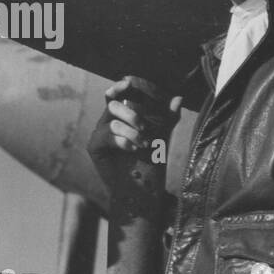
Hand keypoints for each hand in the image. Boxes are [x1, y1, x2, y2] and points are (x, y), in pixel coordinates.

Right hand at [88, 76, 178, 190]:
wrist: (141, 189)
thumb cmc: (150, 162)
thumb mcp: (162, 137)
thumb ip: (168, 118)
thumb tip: (178, 98)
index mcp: (121, 116)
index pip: (116, 95)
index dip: (119, 87)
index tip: (128, 83)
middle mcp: (108, 122)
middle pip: (112, 104)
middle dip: (130, 113)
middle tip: (144, 127)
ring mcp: (100, 134)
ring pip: (112, 121)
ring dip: (131, 132)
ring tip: (144, 144)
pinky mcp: (94, 147)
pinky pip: (106, 136)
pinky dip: (122, 141)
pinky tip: (133, 149)